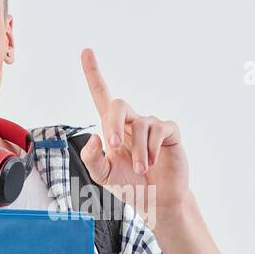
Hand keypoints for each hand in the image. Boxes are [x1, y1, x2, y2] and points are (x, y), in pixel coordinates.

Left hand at [77, 48, 190, 226]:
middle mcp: (132, 122)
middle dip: (114, 124)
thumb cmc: (130, 186)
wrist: (156, 202)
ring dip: (137, 152)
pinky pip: (159, 130)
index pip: (101, 95)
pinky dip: (151, 148)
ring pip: (140, 125)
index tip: (86, 51)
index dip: (93, 73)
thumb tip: (94, 136)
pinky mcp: (169, 132)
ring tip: (140, 170)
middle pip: (119, 105)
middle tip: (113, 145)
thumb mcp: (103, 176)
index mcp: (113, 129)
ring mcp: (151, 126)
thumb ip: (92, 158)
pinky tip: (152, 163)